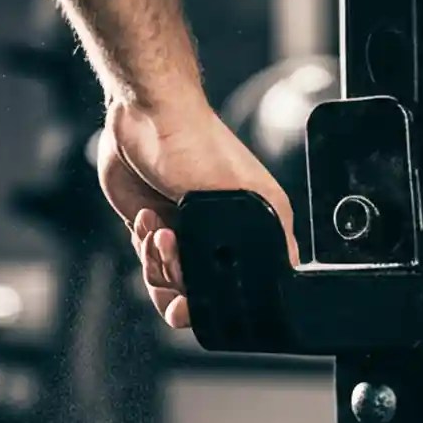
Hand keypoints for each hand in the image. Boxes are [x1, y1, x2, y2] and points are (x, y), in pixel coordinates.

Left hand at [96, 100, 298, 327]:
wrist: (145, 119)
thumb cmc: (197, 142)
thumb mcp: (238, 193)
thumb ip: (258, 237)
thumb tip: (280, 270)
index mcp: (255, 229)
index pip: (244, 289)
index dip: (216, 302)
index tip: (195, 292)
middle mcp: (223, 236)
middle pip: (203, 293)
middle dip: (179, 279)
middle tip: (170, 243)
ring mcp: (189, 235)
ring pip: (172, 282)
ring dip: (157, 262)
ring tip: (156, 226)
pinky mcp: (157, 230)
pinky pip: (149, 263)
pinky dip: (143, 248)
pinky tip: (146, 217)